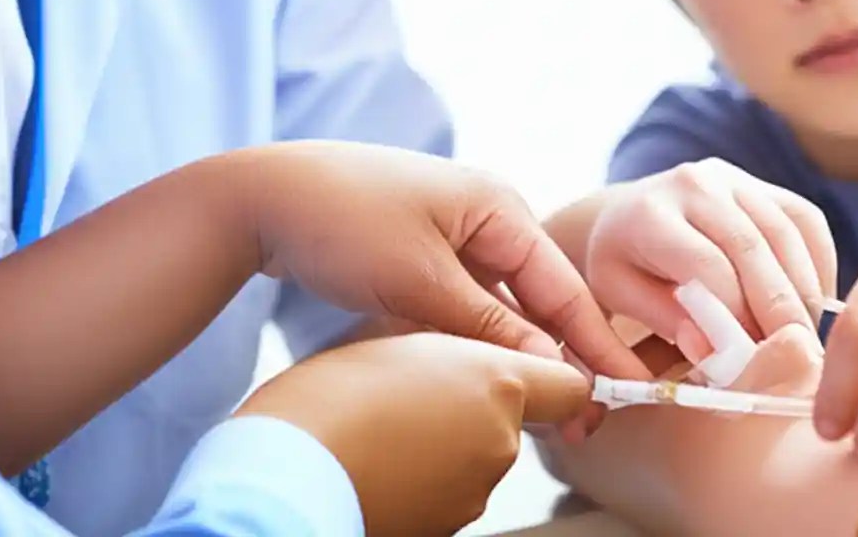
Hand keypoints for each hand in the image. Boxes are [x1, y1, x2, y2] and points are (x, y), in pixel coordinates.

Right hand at [236, 333, 590, 535]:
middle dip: (475, 402)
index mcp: (497, 384)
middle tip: (417, 388)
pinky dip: (424, 476)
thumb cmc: (329, 400)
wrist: (286, 476)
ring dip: (446, 440)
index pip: (571, 385)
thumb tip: (465, 350)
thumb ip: (452, 344)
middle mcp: (500, 442)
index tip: (534, 371)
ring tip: (387, 426)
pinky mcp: (446, 526)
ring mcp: (475, 491)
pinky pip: (448, 488)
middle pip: (513, 418)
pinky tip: (380, 460)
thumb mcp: (396, 339)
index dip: (552, 377)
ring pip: (478, 454)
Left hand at [244, 141, 645, 379]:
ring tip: (542, 409)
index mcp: (500, 208)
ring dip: (519, 352)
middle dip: (561, 357)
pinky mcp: (426, 254)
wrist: (261, 196)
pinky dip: (481, 340)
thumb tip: (551, 368)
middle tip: (580, 421)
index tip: (621, 391)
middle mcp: (487, 218)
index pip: (564, 287)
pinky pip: (469, 303)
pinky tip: (490, 376)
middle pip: (540, 297)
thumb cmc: (342, 221)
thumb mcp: (421, 282)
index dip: (594, 344)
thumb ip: (490, 327)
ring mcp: (455, 235)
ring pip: (503, 306)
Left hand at [585, 158, 836, 362]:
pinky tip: (813, 304)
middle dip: (780, 308)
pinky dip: (817, 263)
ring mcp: (732, 178)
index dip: (736, 315)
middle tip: (796, 355)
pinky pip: (805, 220)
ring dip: (804, 290)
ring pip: (786, 231)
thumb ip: (664, 320)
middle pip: (752, 246)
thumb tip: (711, 348)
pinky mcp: (761, 183)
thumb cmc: (620, 265)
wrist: (621, 215)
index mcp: (649, 214)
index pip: (707, 265)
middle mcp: (694, 183)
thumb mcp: (620, 296)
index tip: (752, 359)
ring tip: (805, 336)